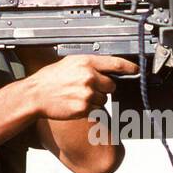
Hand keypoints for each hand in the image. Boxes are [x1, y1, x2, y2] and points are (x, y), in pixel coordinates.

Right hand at [24, 55, 138, 119]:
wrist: (36, 94)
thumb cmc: (51, 79)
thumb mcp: (70, 63)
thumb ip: (90, 65)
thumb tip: (108, 68)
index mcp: (86, 62)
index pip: (115, 63)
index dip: (128, 67)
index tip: (136, 69)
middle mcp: (88, 76)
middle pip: (111, 85)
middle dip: (103, 88)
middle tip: (88, 87)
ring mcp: (87, 93)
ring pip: (104, 99)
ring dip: (95, 99)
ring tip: (78, 95)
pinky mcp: (84, 108)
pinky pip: (95, 109)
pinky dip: (88, 108)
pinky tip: (75, 103)